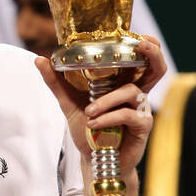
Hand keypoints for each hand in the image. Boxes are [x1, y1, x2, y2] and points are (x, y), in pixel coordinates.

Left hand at [34, 35, 164, 176]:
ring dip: (106, 101)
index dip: (145, 45)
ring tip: (88, 113)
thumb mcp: (69, 103)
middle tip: (142, 45)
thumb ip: (56, 82)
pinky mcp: (142, 125)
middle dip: (152, 54)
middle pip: (156, 68)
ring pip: (129, 92)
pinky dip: (108, 117)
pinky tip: (94, 124)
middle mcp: (135, 92)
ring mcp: (141, 109)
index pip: (138, 59)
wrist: (93, 159)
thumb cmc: (88, 130)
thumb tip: (38, 59)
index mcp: (122, 83)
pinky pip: (127, 114)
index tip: (139, 35)